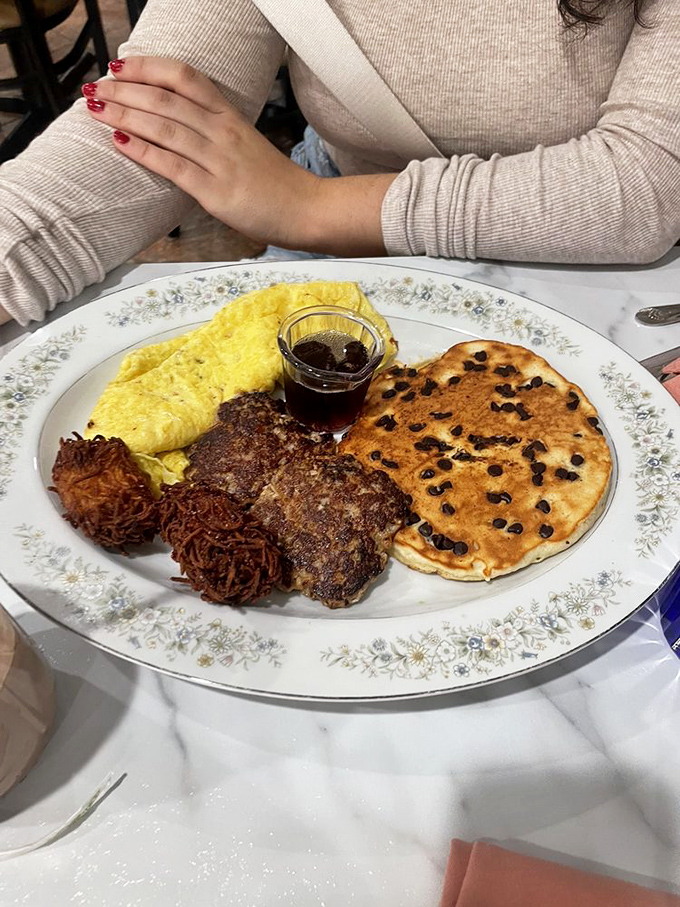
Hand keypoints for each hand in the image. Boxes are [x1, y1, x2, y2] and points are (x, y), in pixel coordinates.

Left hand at [83, 57, 396, 254]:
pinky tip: (119, 141)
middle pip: (168, 99)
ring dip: (126, 115)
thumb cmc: (277, 184)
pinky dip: (143, 151)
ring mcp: (220, 161)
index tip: (121, 65)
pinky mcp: (216, 192)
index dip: (150, 67)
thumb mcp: (246, 146)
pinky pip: (173, 165)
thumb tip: (178, 128)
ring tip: (96, 108)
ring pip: (166, 127)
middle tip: (95, 87)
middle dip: (126, 90)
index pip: (186, 78)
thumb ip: (214, 134)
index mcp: (231, 117)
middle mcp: (224, 132)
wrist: (307, 210)